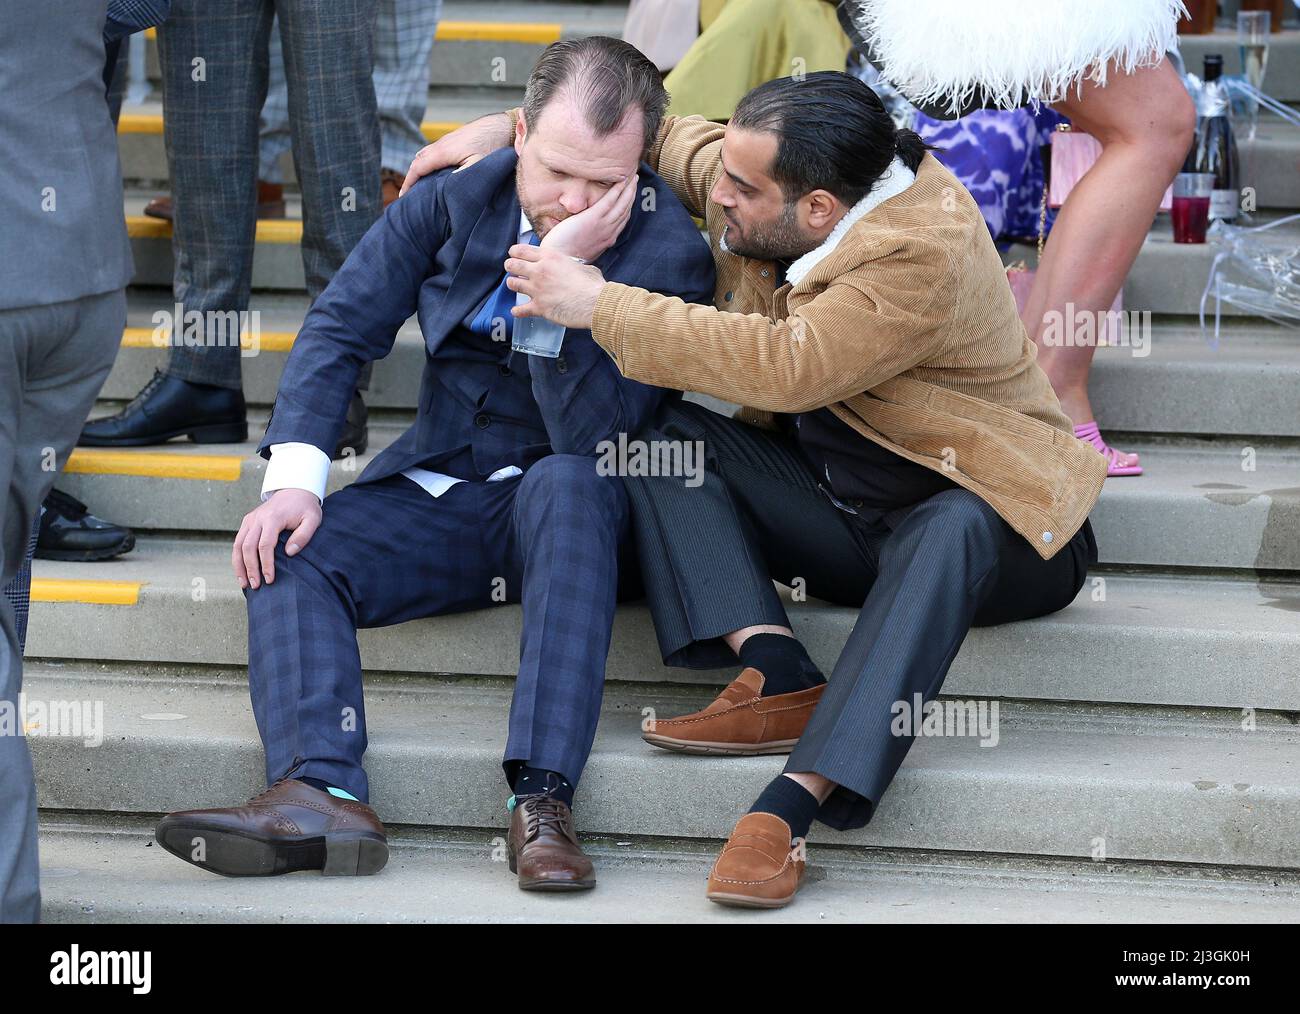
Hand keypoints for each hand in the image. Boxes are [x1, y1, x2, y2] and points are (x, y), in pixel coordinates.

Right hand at [232, 488, 321, 589]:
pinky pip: (238, 541)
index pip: (265, 545)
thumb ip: (304, 535)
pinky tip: (241, 571)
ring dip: (239, 565)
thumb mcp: (313, 519)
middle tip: (256, 585)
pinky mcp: (248, 522)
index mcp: (273, 518)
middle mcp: (257, 519)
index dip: (266, 564)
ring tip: (244, 584)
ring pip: (238, 545)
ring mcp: (250, 520)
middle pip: (248, 547)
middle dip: (250, 568)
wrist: (295, 489)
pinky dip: (237, 557)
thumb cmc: (305, 507)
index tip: (270, 579)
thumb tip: (290, 552)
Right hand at [399, 112, 513, 196]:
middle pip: (418, 161)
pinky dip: (429, 162)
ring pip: (426, 155)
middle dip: (411, 177)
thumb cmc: (492, 146)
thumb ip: (460, 177)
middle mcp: (441, 144)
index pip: (417, 168)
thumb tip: (445, 188)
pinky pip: (434, 151)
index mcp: (443, 151)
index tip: (403, 197)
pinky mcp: (454, 139)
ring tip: (420, 185)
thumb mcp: (478, 165)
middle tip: (409, 194)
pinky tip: (435, 172)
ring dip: (419, 169)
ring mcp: (447, 140)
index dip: (408, 183)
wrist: (504, 126)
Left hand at [505, 245, 606, 329]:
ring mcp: (538, 289)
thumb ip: (572, 266)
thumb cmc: (593, 286)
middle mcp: (540, 271)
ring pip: (513, 284)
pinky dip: (517, 311)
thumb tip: (575, 269)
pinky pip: (520, 310)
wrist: (595, 303)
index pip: (522, 250)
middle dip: (510, 266)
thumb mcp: (582, 266)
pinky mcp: (539, 307)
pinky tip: (517, 311)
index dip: (515, 252)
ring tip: (515, 286)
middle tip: (511, 269)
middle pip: (513, 265)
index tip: (513, 254)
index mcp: (550, 257)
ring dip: (513, 285)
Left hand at [540, 173, 638, 262]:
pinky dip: (618, 190)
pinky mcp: (594, 218)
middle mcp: (609, 232)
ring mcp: (603, 225)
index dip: (627, 207)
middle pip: (625, 210)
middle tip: (635, 181)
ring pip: (622, 204)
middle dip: (632, 195)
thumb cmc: (565, 255)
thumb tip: (585, 234)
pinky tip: (623, 180)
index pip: (622, 220)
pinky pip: (611, 200)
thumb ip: (587, 239)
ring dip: (629, 189)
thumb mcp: (582, 249)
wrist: (559, 259)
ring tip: (633, 176)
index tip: (630, 197)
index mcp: (607, 240)